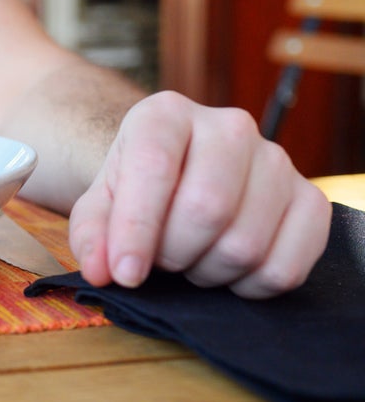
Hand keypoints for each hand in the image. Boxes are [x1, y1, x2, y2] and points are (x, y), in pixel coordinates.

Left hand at [69, 91, 331, 298]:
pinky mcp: (311, 200)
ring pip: (245, 245)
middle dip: (173, 253)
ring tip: (190, 258)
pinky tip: (226, 271)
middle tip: (161, 257)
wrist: (181, 178)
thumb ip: (90, 236)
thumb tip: (99, 271)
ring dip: (207, 272)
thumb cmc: (138, 191)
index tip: (124, 273)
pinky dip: (248, 287)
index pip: (155, 168)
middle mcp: (229, 127)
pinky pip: (285, 268)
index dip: (136, 230)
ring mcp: (277, 161)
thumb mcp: (99, 205)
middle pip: (207, 209)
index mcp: (166, 114)